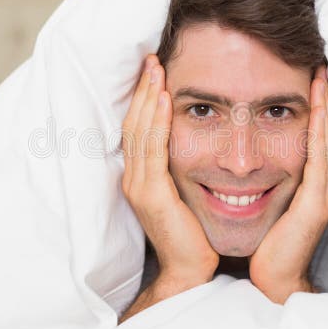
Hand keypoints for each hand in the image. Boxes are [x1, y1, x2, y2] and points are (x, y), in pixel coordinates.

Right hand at [121, 55, 218, 288]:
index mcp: (141, 176)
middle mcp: (134, 178)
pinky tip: (163, 100)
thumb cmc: (193, 232)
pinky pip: (152, 150)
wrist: (190, 271)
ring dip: (147, 97)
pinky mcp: (151, 195)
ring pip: (139, 131)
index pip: (138, 128)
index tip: (154, 69)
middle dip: (142, 89)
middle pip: (134, 123)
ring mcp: (139, 186)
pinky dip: (157, 122)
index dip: (143, 97)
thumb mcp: (185, 192)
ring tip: (156, 69)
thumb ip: (180, 166)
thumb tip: (193, 138)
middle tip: (153, 57)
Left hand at [249, 66, 327, 302]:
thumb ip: (269, 178)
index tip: (311, 77)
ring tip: (320, 79)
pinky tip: (315, 112)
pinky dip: (319, 133)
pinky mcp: (316, 204)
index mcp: (312, 183)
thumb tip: (251, 155)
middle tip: (320, 67)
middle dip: (327, 98)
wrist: (273, 280)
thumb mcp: (270, 202)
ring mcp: (323, 193)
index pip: (320, 136)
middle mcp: (323, 185)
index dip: (319, 106)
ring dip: (326, 108)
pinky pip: (320, 160)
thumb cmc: (266, 243)